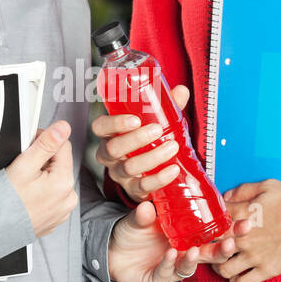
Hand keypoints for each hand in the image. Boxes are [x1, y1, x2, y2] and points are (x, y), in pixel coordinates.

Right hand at [5, 122, 77, 237]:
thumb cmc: (3, 201)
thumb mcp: (23, 166)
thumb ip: (46, 145)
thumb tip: (64, 127)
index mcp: (64, 182)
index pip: (62, 146)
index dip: (44, 142)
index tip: (27, 150)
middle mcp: (68, 198)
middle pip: (60, 164)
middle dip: (42, 162)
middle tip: (21, 171)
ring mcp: (62, 211)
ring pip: (55, 180)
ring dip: (42, 178)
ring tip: (22, 187)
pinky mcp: (55, 219)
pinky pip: (52, 197)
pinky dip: (41, 194)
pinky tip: (26, 198)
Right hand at [92, 84, 191, 203]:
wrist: (153, 172)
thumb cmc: (149, 141)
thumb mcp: (154, 122)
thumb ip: (165, 108)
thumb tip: (181, 91)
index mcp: (110, 135)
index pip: (100, 127)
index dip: (113, 123)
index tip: (135, 120)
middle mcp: (110, 156)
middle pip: (113, 148)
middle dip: (135, 139)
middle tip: (157, 130)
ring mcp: (120, 174)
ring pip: (129, 167)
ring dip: (151, 157)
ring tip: (172, 146)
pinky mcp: (134, 190)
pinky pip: (143, 186)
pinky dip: (159, 179)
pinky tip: (173, 169)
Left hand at [106, 198, 237, 281]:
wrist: (110, 252)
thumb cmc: (131, 233)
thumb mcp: (138, 218)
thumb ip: (145, 213)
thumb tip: (148, 205)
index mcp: (187, 235)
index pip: (213, 232)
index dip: (229, 229)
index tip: (244, 221)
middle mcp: (183, 252)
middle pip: (209, 253)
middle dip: (223, 249)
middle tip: (234, 242)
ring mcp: (172, 267)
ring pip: (190, 267)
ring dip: (194, 259)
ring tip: (196, 251)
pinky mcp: (158, 280)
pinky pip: (166, 274)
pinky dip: (168, 264)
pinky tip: (170, 255)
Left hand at [212, 179, 280, 281]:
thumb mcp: (266, 186)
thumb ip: (242, 191)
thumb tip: (226, 197)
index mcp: (240, 215)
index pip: (211, 222)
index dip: (207, 225)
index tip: (209, 227)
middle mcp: (243, 238)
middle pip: (211, 247)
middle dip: (207, 248)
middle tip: (209, 247)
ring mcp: (253, 256)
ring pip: (222, 269)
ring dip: (220, 266)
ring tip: (224, 262)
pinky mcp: (265, 270)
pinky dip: (236, 281)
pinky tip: (238, 274)